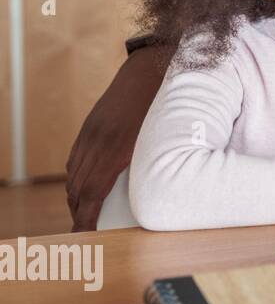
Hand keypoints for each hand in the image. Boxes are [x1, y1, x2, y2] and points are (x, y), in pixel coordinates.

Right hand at [66, 44, 171, 230]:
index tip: (86, 235)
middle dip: (79, 214)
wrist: (152, 68)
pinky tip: (85, 188)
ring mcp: (91, 133)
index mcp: (117, 150)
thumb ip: (159, 166)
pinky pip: (75, 159)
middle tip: (86, 234)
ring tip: (85, 216)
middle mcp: (98, 142)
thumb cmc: (170, 106)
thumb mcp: (167, 140)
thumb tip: (161, 194)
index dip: (85, 218)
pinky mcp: (90, 126)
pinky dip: (77, 177)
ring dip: (77, 198)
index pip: (90, 194)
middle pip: (78, 188)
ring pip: (74, 175)